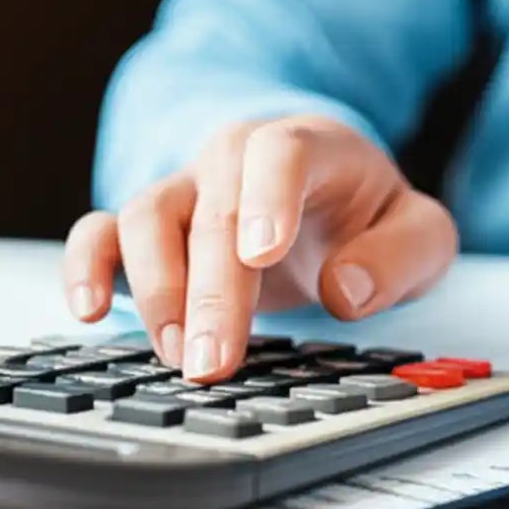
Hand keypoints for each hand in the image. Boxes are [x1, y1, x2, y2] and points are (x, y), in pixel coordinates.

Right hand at [63, 116, 457, 381]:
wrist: (331, 197)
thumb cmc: (372, 216)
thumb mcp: (420, 234)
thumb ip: (399, 257)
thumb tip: (345, 290)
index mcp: (310, 147)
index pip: (281, 153)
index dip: (269, 199)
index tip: (261, 256)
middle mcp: (237, 159)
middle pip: (214, 209)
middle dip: (211, 291)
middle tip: (213, 361)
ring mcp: (190, 188)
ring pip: (149, 217)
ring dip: (156, 289)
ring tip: (179, 355)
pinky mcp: (155, 225)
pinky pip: (104, 230)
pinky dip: (89, 264)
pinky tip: (90, 309)